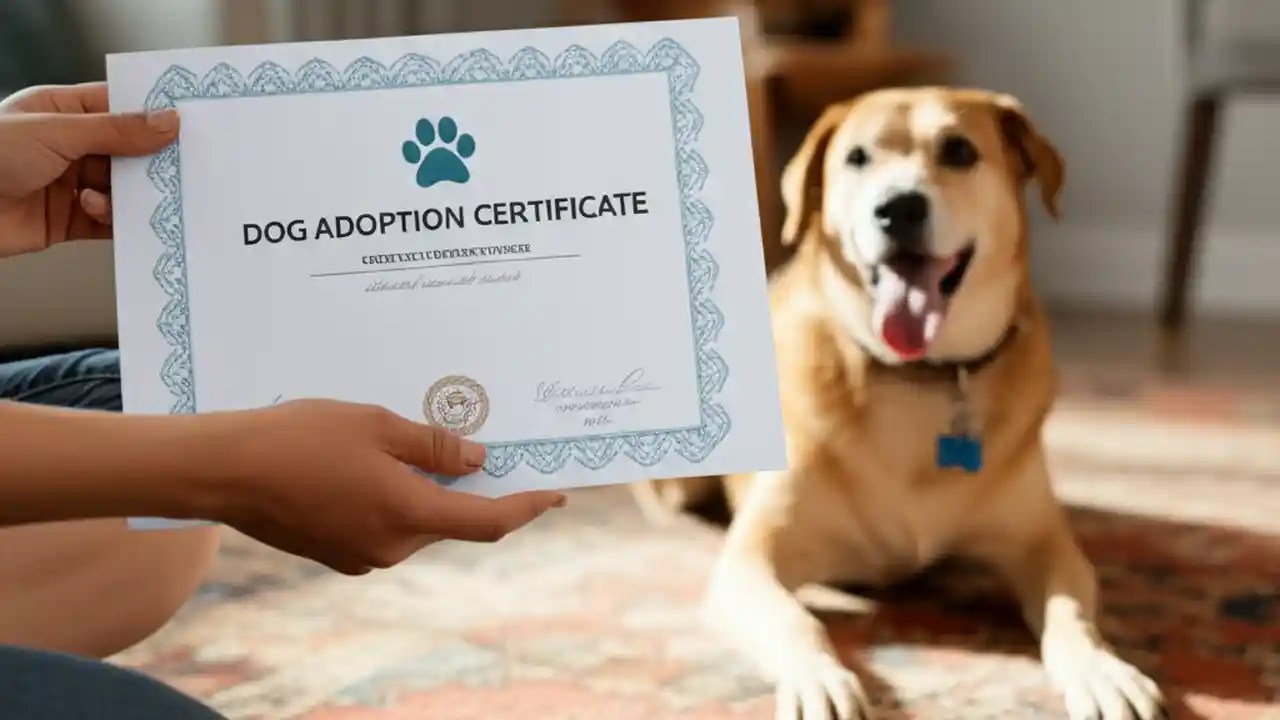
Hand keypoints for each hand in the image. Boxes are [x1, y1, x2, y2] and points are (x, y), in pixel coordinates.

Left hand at [0, 82, 178, 257]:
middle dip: (149, 160)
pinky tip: (96, 210)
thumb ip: (116, 131)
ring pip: (121, 188)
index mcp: (60, 111)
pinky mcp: (67, 220)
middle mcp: (67, 146)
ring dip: (128, 194)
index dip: (153, 114)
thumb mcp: (56, 133)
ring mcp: (68, 183)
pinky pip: (107, 222)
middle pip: (126, 151)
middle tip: (176, 166)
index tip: (186, 123)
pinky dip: (113, 220)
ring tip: (126, 195)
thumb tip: (167, 121)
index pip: (118, 107)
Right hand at [206, 399, 564, 574]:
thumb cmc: (299, 438)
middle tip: (486, 446)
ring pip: (420, 522)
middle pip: (454, 520)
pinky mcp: (338, 553)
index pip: (488, 520)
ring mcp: (363, 555)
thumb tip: (478, 460)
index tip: (557, 493)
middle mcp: (392, 546)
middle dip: (475, 488)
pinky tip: (384, 465)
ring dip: (433, 491)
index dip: (528, 506)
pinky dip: (402, 500)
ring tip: (423, 444)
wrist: (223, 471)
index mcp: (408, 513)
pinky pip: (389, 527)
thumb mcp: (378, 426)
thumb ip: (435, 445)